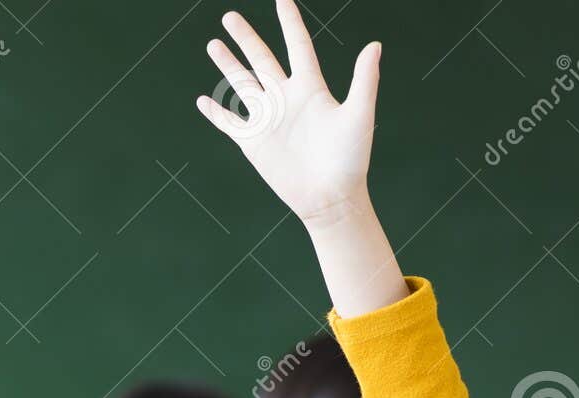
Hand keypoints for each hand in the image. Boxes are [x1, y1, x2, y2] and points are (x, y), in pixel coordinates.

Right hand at [197, 1, 380, 227]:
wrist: (331, 197)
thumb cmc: (350, 159)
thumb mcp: (359, 115)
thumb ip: (364, 79)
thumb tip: (375, 44)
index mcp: (310, 89)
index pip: (297, 46)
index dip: (289, 21)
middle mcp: (286, 99)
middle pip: (261, 59)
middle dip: (246, 38)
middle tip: (230, 16)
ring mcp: (269, 120)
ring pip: (243, 84)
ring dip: (228, 65)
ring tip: (214, 44)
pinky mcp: (254, 143)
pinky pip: (231, 123)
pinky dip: (216, 113)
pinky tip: (203, 101)